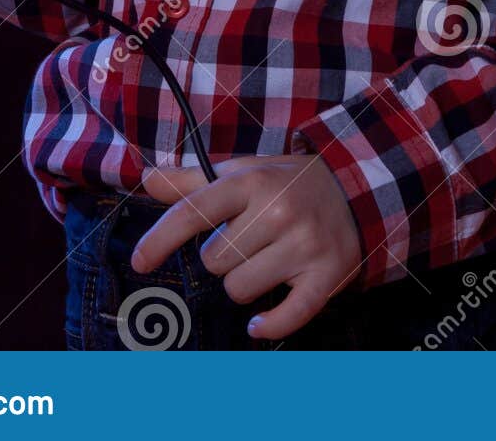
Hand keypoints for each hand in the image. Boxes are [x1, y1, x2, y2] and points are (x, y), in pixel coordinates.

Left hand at [130, 154, 362, 340]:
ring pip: (241, 289)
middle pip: (215, 261)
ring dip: (246, 283)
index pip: (194, 211)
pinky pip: (286, 317)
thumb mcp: (244, 171)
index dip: (160, 239)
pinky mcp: (327, 275)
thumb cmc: (286, 183)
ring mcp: (304, 245)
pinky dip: (269, 324)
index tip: (138, 261)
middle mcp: (278, 210)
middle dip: (224, 257)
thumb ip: (193, 180)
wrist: (356, 187)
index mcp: (252, 181)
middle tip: (249, 240)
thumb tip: (146, 179)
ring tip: (267, 260)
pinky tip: (259, 323)